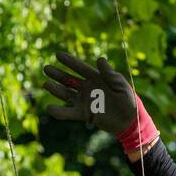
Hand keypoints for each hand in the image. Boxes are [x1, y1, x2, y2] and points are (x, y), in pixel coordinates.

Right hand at [43, 52, 158, 152]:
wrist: (129, 120)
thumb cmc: (128, 99)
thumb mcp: (120, 84)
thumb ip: (109, 73)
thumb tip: (99, 59)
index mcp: (96, 78)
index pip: (80, 68)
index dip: (69, 61)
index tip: (58, 54)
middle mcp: (88, 89)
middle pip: (69, 80)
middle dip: (58, 74)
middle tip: (46, 68)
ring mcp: (85, 101)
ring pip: (66, 94)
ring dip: (56, 90)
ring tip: (45, 84)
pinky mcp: (84, 114)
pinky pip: (69, 113)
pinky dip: (59, 112)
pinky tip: (49, 108)